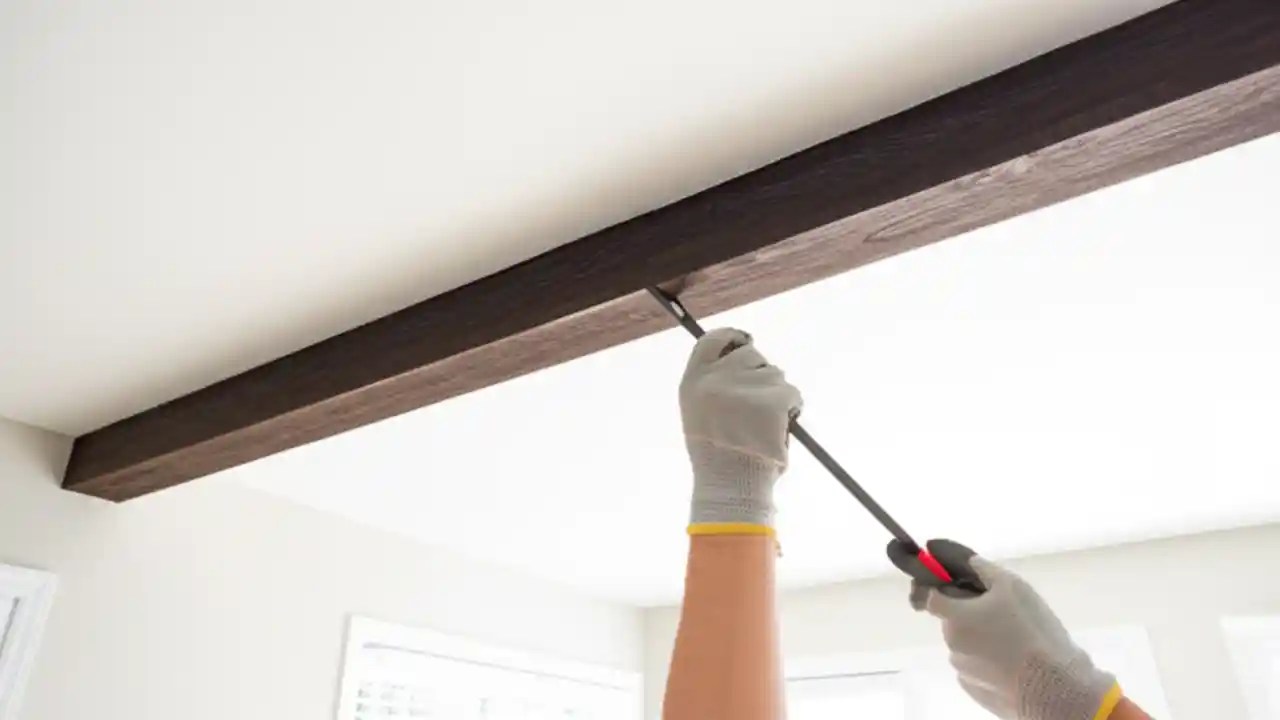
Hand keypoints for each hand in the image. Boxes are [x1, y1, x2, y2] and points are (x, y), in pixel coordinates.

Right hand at [680, 329, 801, 527]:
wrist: (731, 486)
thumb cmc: (717, 457)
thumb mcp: (700, 414)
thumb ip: (713, 386)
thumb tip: (739, 362)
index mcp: (694, 382)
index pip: (713, 341)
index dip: (732, 337)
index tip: (746, 340)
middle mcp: (716, 378)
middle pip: (750, 356)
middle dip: (759, 375)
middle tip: (758, 407)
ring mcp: (746, 387)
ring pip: (775, 375)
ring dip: (776, 395)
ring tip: (764, 426)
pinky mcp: (773, 398)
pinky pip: (791, 393)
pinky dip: (791, 408)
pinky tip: (778, 430)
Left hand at [892, 540, 1120, 719]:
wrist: (1054, 685)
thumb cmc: (1031, 629)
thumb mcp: (1013, 586)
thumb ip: (984, 569)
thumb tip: (967, 561)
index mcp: (955, 617)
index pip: (930, 598)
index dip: (943, 590)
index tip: (962, 589)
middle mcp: (952, 645)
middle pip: (953, 622)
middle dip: (971, 616)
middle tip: (1003, 616)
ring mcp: (963, 671)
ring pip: (966, 648)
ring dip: (981, 642)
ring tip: (1014, 644)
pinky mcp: (975, 692)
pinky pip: (976, 671)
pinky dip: (989, 666)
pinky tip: (1014, 664)